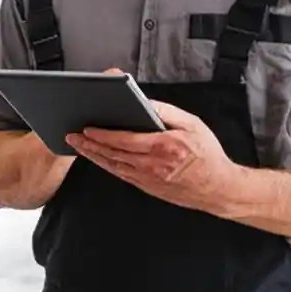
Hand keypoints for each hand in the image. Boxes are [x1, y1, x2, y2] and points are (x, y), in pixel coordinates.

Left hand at [66, 98, 238, 213]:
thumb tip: (144, 103)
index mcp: (162, 146)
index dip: (102, 135)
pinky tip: (98, 158)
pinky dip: (106, 166)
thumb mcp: (192, 124)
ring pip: (113, 166)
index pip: (124, 140)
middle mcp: (152, 165)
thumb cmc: (207, 154)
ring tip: (78, 146)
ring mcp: (148, 179)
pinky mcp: (147, 187)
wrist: (218, 188)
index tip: (87, 128)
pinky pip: (121, 175)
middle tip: (71, 136)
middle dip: (89, 145)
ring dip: (93, 156)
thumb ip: (165, 112)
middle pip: (113, 154)